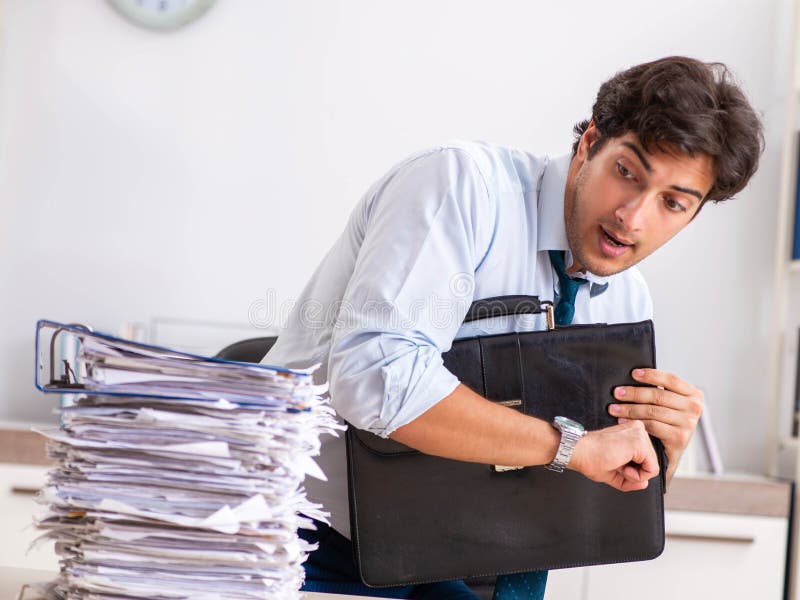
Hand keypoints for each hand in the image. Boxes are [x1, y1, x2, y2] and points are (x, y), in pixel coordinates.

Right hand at [569, 420, 658, 491]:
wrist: (578, 451)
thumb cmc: (590, 457)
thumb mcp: (615, 470)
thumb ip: (632, 477)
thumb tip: (644, 483)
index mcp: (632, 432)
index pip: (645, 459)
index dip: (630, 470)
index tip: (615, 463)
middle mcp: (638, 429)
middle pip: (650, 463)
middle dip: (633, 471)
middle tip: (615, 464)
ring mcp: (640, 434)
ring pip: (651, 467)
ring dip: (633, 473)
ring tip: (616, 463)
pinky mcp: (640, 443)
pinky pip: (651, 470)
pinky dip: (635, 475)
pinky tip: (621, 466)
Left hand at [609, 368, 703, 484]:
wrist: (668, 452)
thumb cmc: (665, 423)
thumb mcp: (668, 403)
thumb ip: (658, 390)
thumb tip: (634, 375)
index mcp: (694, 394)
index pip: (671, 379)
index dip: (651, 375)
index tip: (633, 373)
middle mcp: (694, 408)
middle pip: (659, 395)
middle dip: (634, 393)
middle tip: (617, 393)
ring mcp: (688, 424)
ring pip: (653, 411)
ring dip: (630, 409)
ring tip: (614, 408)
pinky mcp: (680, 438)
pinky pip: (653, 426)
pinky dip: (635, 422)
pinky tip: (623, 420)